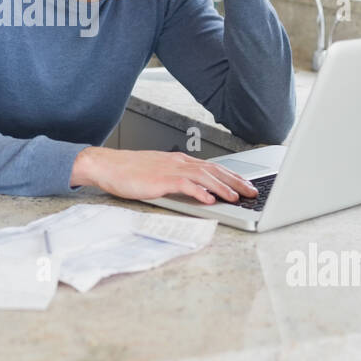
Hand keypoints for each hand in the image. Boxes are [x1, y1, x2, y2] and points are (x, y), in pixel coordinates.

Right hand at [70, 147, 257, 204]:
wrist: (107, 165)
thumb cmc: (129, 172)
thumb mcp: (159, 173)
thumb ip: (178, 180)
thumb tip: (198, 191)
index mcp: (179, 161)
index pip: (212, 168)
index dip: (232, 177)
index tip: (246, 185)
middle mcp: (178, 163)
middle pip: (213, 171)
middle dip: (236, 182)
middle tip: (252, 192)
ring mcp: (169, 170)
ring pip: (203, 177)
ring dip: (222, 188)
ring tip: (236, 198)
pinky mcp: (159, 180)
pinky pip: (184, 185)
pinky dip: (199, 191)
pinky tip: (209, 199)